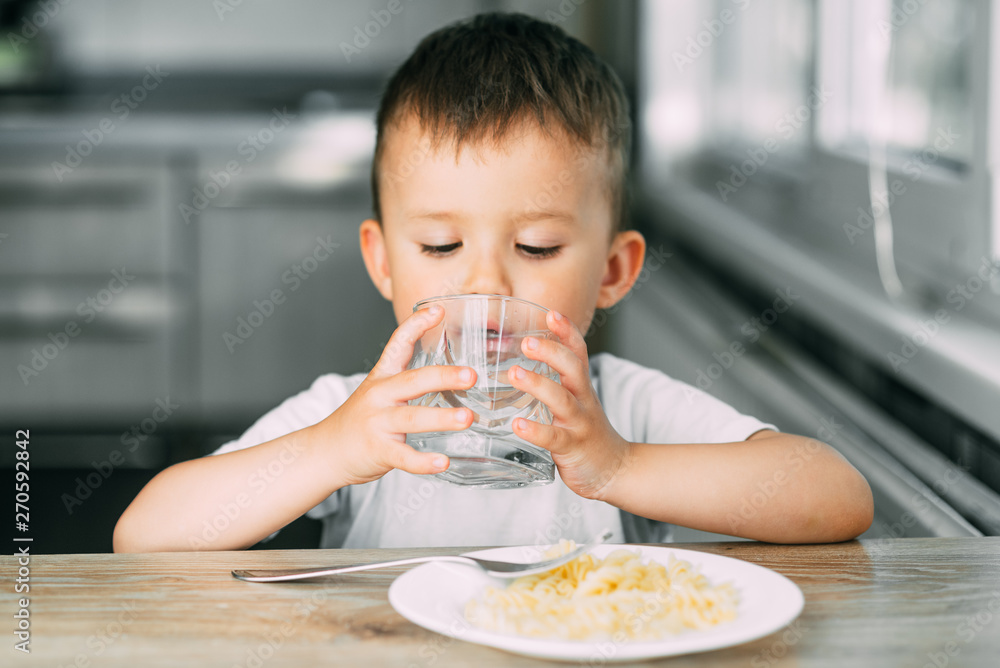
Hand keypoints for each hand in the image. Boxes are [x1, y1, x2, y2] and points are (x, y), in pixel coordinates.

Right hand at [310, 305, 475, 485]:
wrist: (326, 451)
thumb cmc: (361, 420)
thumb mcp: (378, 390)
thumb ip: (408, 380)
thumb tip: (449, 371)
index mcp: (382, 377)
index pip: (398, 343)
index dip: (417, 324)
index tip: (438, 309)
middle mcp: (379, 396)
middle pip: (413, 381)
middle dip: (444, 376)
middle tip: (471, 375)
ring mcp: (377, 423)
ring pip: (412, 418)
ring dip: (442, 418)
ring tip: (467, 418)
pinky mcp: (378, 450)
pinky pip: (404, 457)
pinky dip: (424, 462)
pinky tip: (443, 462)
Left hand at [508, 310, 631, 499]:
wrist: (614, 469)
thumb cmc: (585, 431)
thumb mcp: (574, 400)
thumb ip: (553, 382)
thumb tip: (517, 363)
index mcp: (580, 386)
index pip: (578, 351)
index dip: (566, 331)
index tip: (550, 313)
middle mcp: (582, 399)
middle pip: (572, 368)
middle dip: (551, 351)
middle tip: (526, 341)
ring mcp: (579, 423)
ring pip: (561, 399)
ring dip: (538, 384)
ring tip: (514, 374)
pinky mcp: (572, 447)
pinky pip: (554, 437)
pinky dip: (535, 430)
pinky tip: (518, 425)